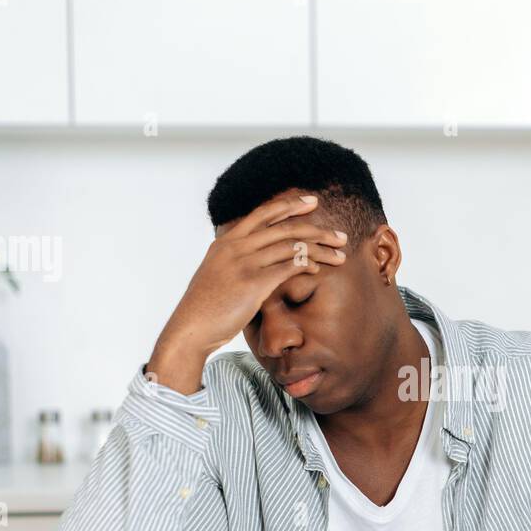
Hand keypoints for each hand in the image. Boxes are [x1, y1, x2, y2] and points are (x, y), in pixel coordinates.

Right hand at [147, 193, 349, 392]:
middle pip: (285, 228)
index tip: (312, 202)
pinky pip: (288, 267)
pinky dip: (307, 265)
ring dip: (320, 250)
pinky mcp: (253, 282)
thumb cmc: (205, 308)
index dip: (290, 205)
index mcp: (227, 241)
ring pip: (291, 246)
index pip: (263, 213)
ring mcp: (244, 263)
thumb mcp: (216, 274)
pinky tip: (318, 269)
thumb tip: (254, 260)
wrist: (190, 328)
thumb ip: (235, 261)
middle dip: (317, 229)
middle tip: (339, 235)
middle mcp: (235, 247)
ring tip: (339, 256)